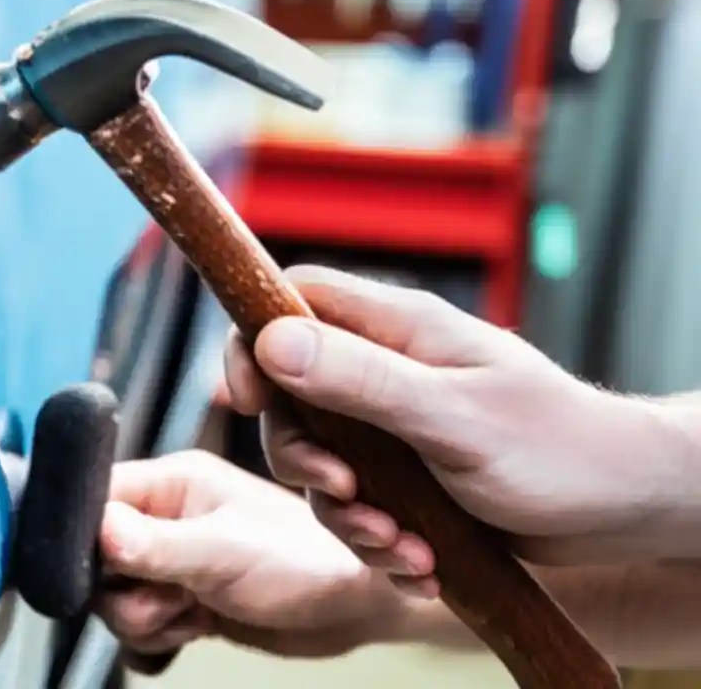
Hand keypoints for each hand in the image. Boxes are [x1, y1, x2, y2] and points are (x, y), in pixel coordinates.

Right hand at [95, 450, 404, 657]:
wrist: (353, 605)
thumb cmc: (308, 560)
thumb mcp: (224, 550)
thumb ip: (156, 543)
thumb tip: (96, 530)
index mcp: (172, 482)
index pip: (95, 496)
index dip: (88, 533)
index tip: (111, 565)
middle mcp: (166, 516)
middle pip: (93, 555)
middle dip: (122, 588)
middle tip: (167, 594)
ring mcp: (173, 558)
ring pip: (113, 594)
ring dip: (144, 616)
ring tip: (188, 609)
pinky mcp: (182, 596)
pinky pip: (138, 621)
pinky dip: (158, 633)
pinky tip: (194, 625)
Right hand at [224, 264, 699, 596]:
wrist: (623, 508)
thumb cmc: (557, 445)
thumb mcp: (452, 414)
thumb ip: (361, 379)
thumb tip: (271, 343)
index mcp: (397, 331)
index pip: (294, 303)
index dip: (254, 342)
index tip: (247, 399)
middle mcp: (386, 373)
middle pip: (292, 400)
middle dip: (305, 460)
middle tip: (347, 493)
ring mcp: (393, 428)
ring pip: (322, 467)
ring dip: (351, 518)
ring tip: (405, 549)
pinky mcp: (406, 480)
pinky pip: (359, 510)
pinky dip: (381, 546)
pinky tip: (424, 567)